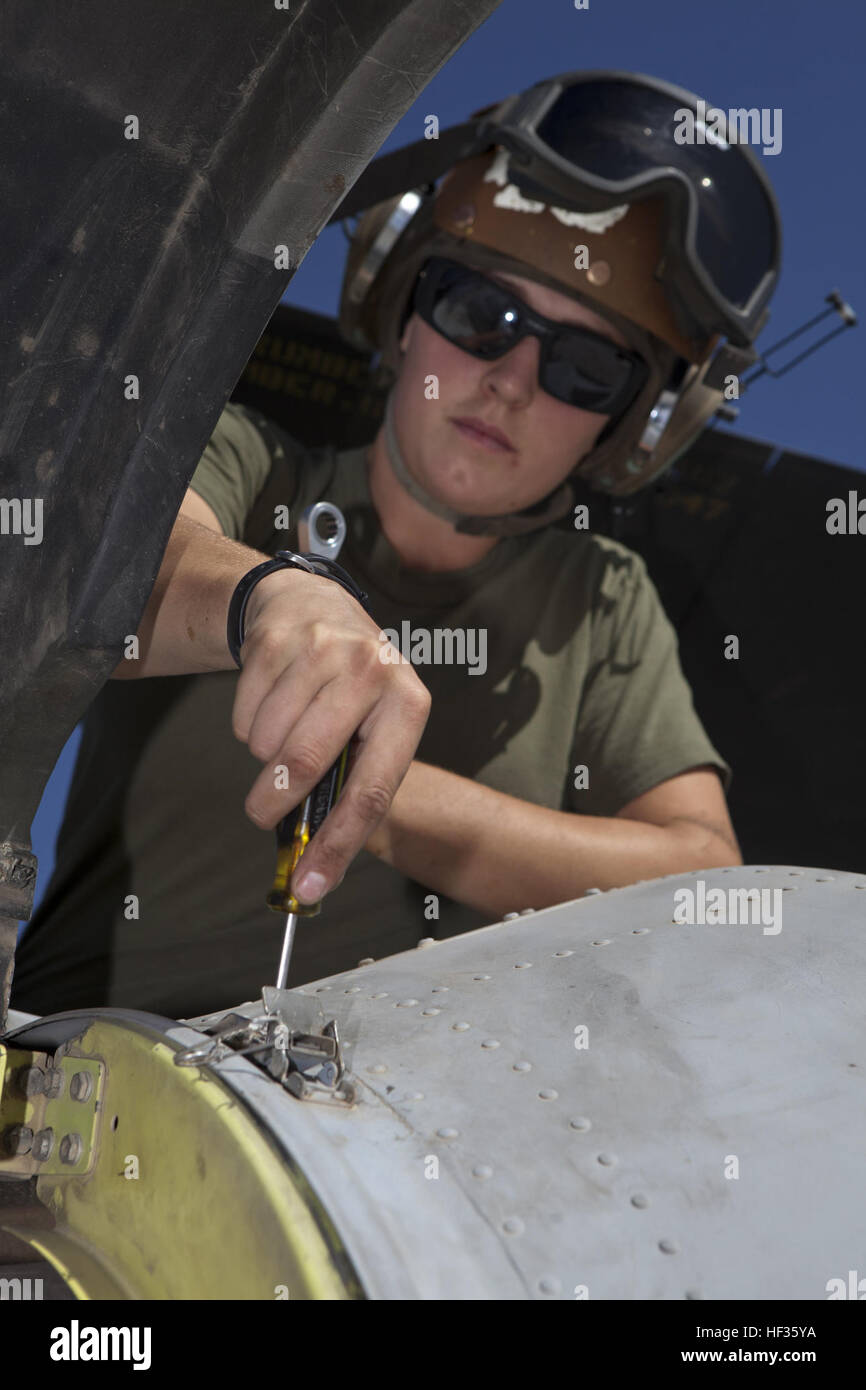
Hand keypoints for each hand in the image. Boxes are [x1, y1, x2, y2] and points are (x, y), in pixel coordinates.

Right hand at [232, 566, 429, 902]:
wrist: (313, 605)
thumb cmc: (351, 686)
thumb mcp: (373, 726)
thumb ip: (353, 787)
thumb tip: (318, 869)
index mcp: (409, 705)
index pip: (372, 791)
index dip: (338, 846)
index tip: (309, 887)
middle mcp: (372, 672)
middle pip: (307, 763)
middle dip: (274, 802)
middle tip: (262, 813)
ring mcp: (323, 650)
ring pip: (267, 740)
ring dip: (263, 755)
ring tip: (283, 731)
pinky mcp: (278, 639)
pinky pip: (244, 714)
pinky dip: (247, 726)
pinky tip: (270, 701)